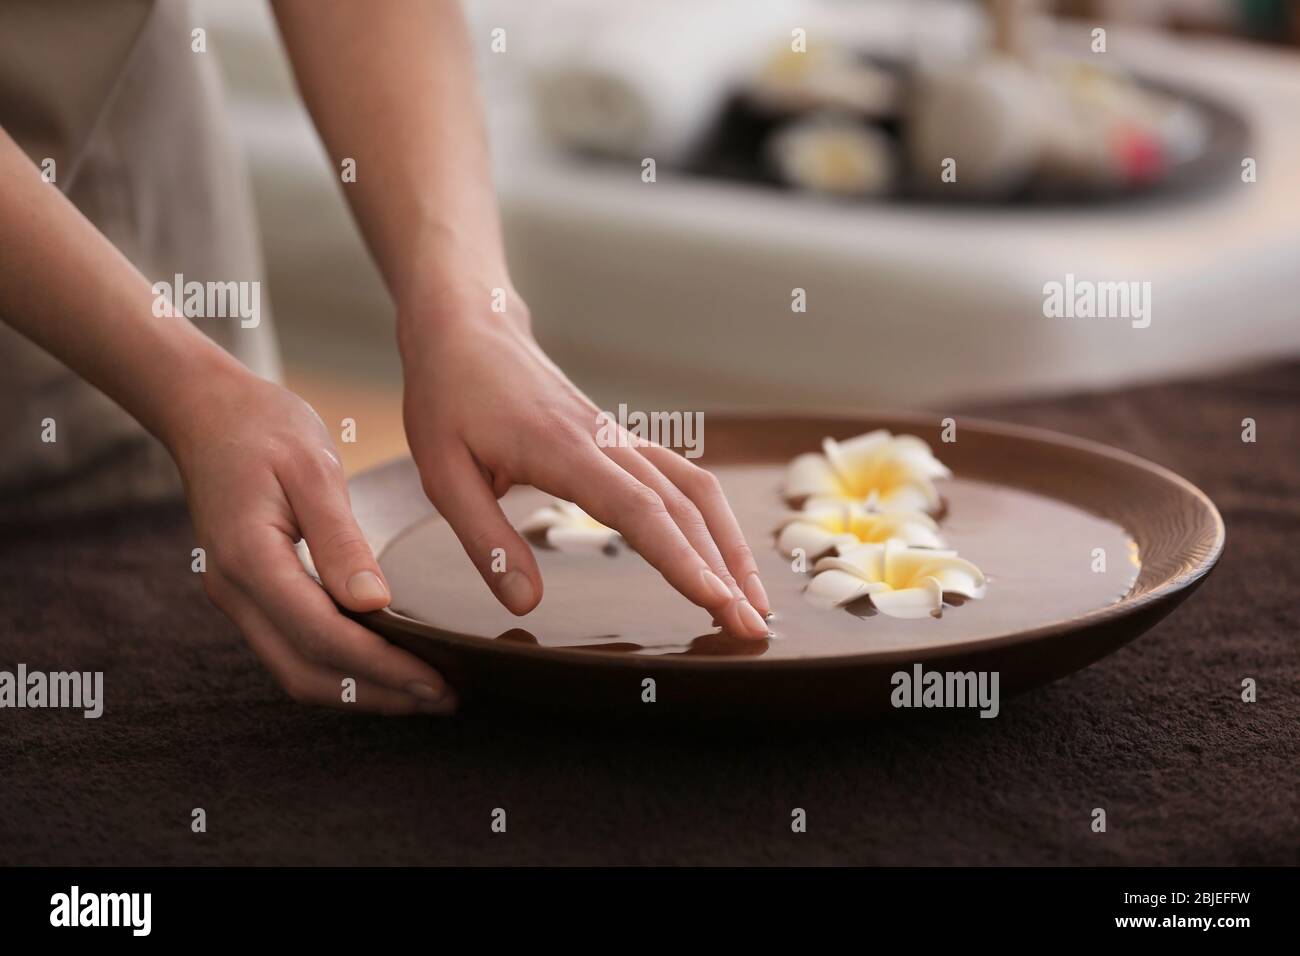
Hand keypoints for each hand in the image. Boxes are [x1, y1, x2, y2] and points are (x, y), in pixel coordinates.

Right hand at [170, 371, 453, 713]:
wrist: (206, 411)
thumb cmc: (263, 428)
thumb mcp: (313, 469)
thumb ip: (340, 539)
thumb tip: (373, 603)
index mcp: (249, 558)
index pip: (322, 635)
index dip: (382, 666)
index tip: (436, 678)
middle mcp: (234, 591)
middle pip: (307, 671)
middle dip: (378, 693)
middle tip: (444, 698)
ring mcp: (235, 598)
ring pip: (296, 670)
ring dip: (359, 690)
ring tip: (423, 692)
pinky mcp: (248, 595)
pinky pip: (291, 649)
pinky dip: (339, 668)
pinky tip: (382, 665)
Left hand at [398, 287, 771, 638]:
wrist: (469, 327)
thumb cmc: (449, 398)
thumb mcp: (443, 474)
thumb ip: (487, 541)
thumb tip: (525, 604)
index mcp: (564, 450)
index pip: (639, 510)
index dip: (681, 558)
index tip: (715, 600)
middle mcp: (608, 442)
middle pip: (684, 508)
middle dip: (724, 570)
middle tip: (751, 628)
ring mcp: (622, 439)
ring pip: (697, 491)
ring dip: (731, 546)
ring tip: (755, 600)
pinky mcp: (623, 441)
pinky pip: (683, 479)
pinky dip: (714, 520)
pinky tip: (725, 553)